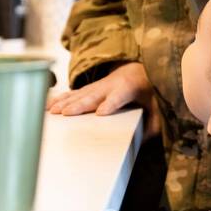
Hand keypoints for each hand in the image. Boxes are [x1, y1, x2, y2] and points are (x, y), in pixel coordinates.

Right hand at [47, 61, 161, 136]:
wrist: (145, 67)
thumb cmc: (152, 90)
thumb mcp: (159, 107)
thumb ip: (153, 125)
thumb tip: (141, 142)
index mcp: (131, 85)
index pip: (120, 96)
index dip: (111, 103)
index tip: (100, 113)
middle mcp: (113, 83)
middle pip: (94, 94)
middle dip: (80, 104)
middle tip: (65, 114)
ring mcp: (102, 83)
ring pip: (82, 92)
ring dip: (66, 102)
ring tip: (53, 111)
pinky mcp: (94, 86)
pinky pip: (76, 92)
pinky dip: (62, 98)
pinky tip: (50, 104)